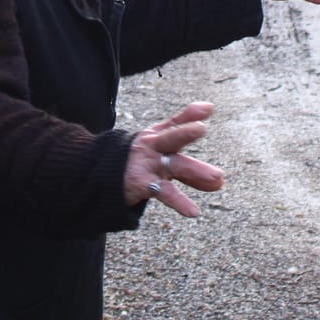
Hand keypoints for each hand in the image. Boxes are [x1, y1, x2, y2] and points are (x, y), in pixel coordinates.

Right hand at [124, 102, 224, 216]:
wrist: (101, 175)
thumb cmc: (138, 158)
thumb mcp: (158, 147)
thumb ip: (185, 143)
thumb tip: (218, 167)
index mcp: (157, 135)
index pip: (175, 123)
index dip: (190, 114)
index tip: (208, 108)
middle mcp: (153, 147)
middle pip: (172, 138)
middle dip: (186, 133)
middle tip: (203, 129)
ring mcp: (149, 165)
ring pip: (175, 166)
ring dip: (196, 172)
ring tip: (218, 179)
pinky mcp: (143, 183)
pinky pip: (165, 192)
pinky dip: (179, 202)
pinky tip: (193, 212)